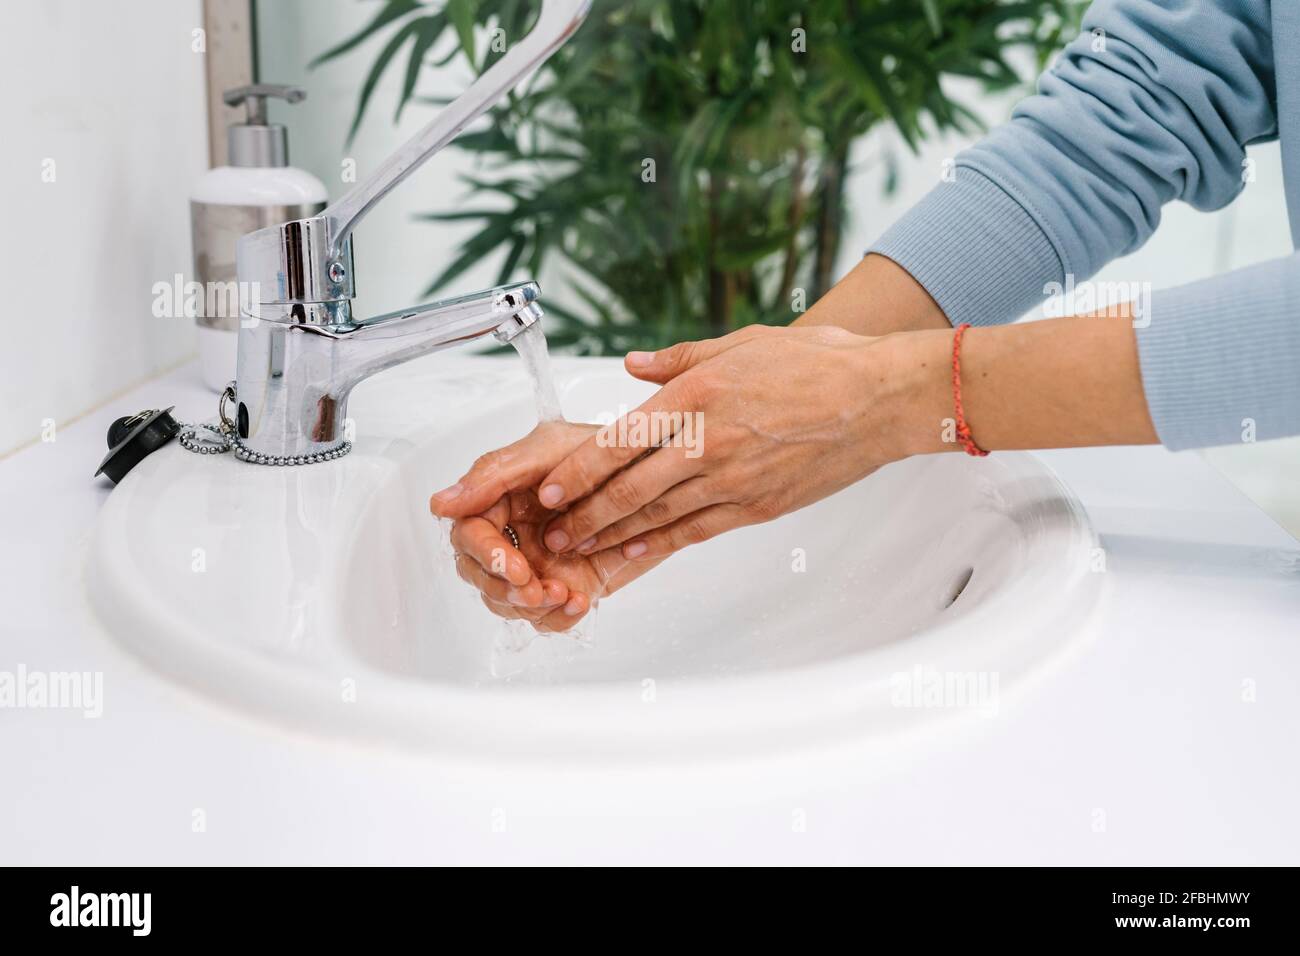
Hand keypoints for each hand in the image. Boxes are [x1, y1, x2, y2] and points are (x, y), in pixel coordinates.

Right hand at [429, 421, 665, 630]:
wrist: (666, 473)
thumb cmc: (610, 448)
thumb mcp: (552, 450)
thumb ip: (495, 475)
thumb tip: (440, 504)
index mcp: (501, 497)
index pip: (469, 532)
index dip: (484, 554)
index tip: (513, 564)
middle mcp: (514, 531)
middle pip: (480, 572)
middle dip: (503, 587)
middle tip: (534, 588)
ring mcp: (540, 561)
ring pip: (509, 600)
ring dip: (530, 606)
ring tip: (564, 594)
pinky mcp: (569, 584)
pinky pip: (548, 616)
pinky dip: (560, 617)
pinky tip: (580, 601)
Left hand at [531, 324, 946, 561]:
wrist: (877, 398)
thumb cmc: (815, 363)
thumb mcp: (740, 342)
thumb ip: (678, 358)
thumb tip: (632, 366)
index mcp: (697, 395)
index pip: (618, 440)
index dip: (577, 471)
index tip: (548, 488)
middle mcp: (707, 441)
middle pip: (628, 488)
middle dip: (583, 513)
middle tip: (551, 532)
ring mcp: (733, 479)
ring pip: (657, 516)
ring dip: (612, 534)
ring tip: (580, 548)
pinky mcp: (758, 506)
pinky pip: (697, 530)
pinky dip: (662, 544)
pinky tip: (635, 553)